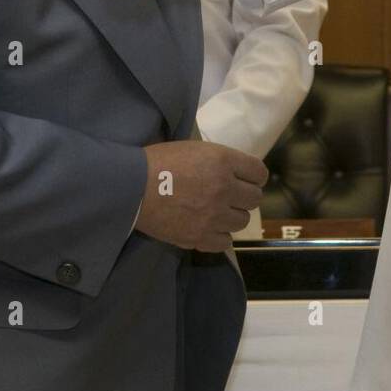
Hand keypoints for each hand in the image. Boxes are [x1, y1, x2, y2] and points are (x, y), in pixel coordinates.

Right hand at [135, 140, 267, 251]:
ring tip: (217, 211)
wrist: (132, 187)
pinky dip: (220, 235)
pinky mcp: (200, 237)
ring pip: (242, 221)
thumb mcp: (195, 149)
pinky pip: (225, 242)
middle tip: (230, 195)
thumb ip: (220, 161)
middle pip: (254, 198)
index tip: (246, 179)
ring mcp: (214, 215)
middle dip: (244, 196)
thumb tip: (236, 173)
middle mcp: (224, 188)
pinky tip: (210, 227)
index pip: (258, 172)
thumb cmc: (159, 161)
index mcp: (223, 161)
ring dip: (232, 215)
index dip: (253, 176)